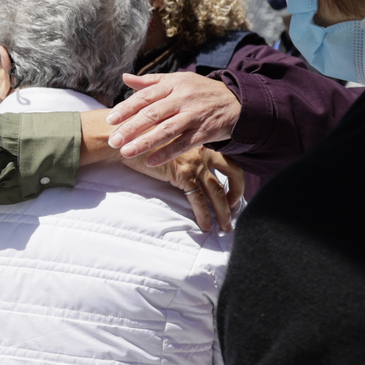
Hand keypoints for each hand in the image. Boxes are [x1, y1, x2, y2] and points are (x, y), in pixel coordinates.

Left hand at [107, 72, 242, 165]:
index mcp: (173, 85)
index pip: (144, 97)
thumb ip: (149, 82)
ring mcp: (194, 115)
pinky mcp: (205, 132)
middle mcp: (183, 99)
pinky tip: (150, 161)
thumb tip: (124, 78)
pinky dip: (166, 154)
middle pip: (152, 114)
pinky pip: (183, 144)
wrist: (237, 101)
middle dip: (130, 128)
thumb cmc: (200, 91)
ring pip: (166, 130)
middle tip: (112, 141)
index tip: (110, 120)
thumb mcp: (177, 80)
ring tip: (126, 152)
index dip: (126, 108)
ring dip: (144, 142)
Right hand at [118, 146, 243, 233]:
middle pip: (232, 173)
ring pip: (218, 191)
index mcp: (201, 144)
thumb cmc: (143, 139)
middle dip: (237, 193)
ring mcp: (194, 164)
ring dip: (224, 211)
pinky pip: (198, 199)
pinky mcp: (182, 174)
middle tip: (235, 209)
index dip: (235, 179)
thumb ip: (181, 154)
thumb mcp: (169, 144)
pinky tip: (205, 226)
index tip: (232, 194)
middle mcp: (203, 152)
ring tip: (225, 227)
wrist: (128, 137)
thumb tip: (185, 170)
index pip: (228, 161)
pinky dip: (204, 215)